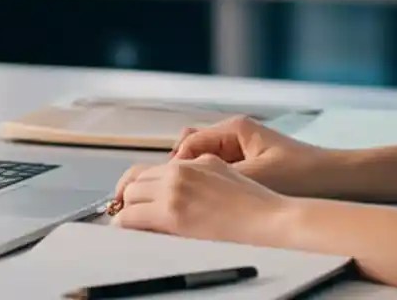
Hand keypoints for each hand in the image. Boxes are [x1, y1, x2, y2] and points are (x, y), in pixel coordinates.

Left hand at [110, 155, 293, 245]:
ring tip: (132, 226)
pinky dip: (126, 225)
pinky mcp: (174, 216)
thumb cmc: (255, 203)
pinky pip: (132, 218)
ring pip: (129, 199)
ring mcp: (175, 192)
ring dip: (127, 212)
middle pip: (133, 183)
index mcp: (191, 164)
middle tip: (129, 215)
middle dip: (129, 200)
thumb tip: (178, 176)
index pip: (145, 170)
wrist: (270, 219)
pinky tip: (132, 233)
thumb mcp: (223, 172)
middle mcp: (179, 173)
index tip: (130, 199)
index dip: (133, 186)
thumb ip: (198, 170)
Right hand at [167, 115, 341, 196]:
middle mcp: (237, 134)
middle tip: (177, 196)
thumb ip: (216, 176)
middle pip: (194, 148)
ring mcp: (245, 149)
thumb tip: (182, 184)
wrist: (340, 180)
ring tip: (196, 203)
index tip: (168, 189)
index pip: (188, 142)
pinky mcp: (254, 165)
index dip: (175, 166)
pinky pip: (222, 172)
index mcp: (235, 128)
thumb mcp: (255, 176)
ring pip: (207, 161)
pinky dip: (215, 185)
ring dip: (198, 179)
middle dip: (182, 170)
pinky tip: (218, 206)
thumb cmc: (302, 174)